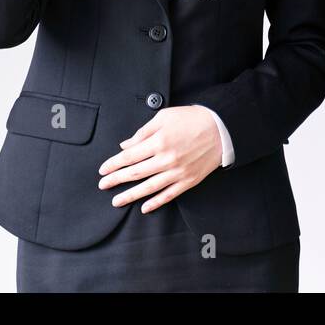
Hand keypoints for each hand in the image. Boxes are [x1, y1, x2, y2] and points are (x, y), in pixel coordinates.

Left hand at [97, 106, 222, 212]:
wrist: (221, 129)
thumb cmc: (192, 119)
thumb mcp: (164, 117)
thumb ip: (143, 132)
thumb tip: (126, 146)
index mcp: (159, 141)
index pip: (129, 156)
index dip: (113, 164)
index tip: (103, 169)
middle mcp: (166, 159)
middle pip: (135, 173)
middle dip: (116, 180)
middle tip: (103, 185)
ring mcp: (177, 172)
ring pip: (149, 188)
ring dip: (130, 195)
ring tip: (116, 201)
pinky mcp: (188, 180)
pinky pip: (169, 195)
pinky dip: (156, 202)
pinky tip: (144, 207)